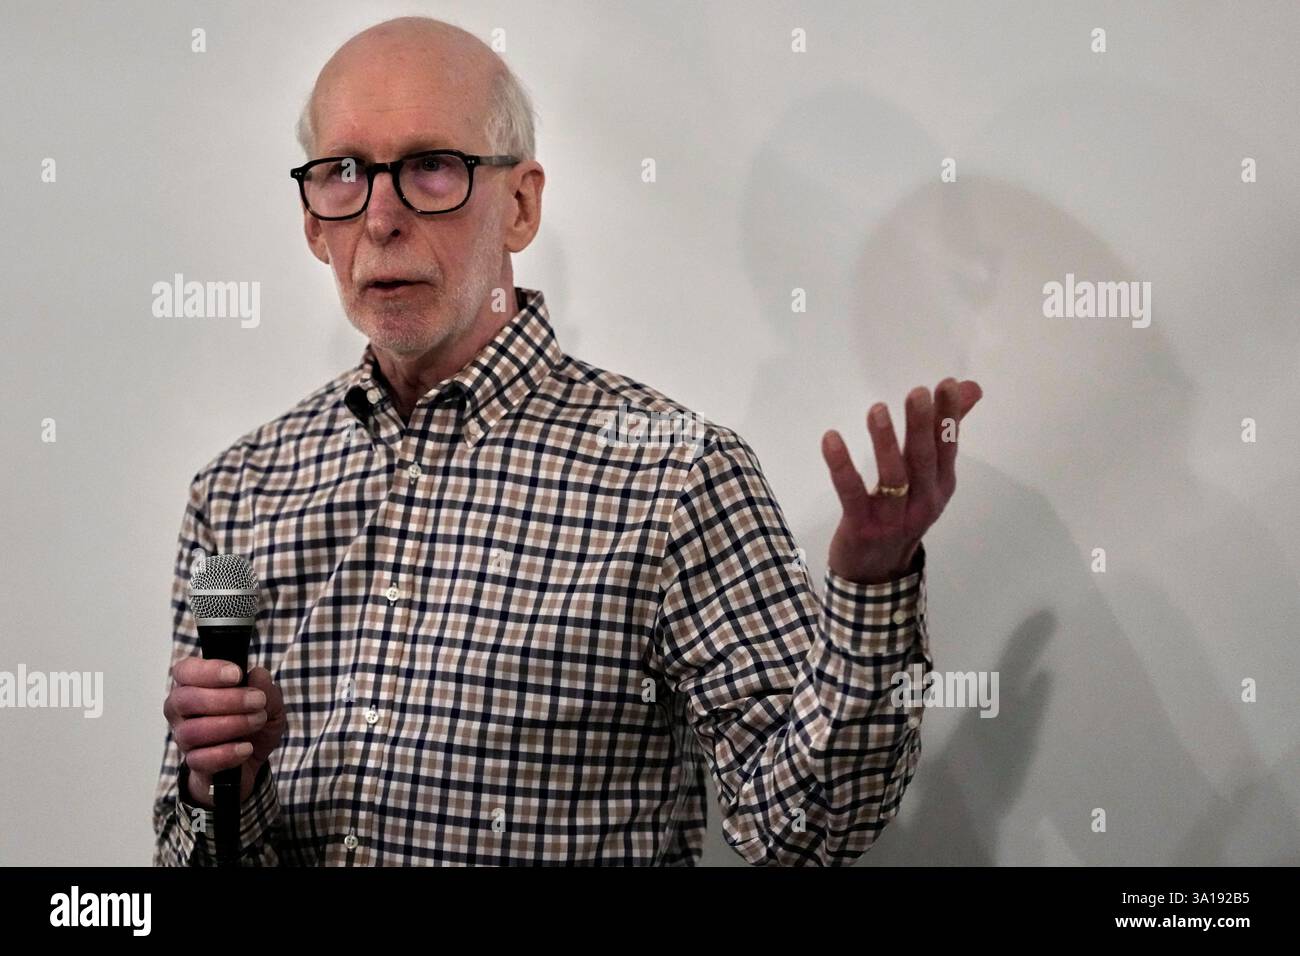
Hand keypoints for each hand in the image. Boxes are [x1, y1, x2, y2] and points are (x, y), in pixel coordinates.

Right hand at [163, 659, 286, 806]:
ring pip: (191, 731)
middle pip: (185, 700)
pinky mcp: (193, 765)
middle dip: (226, 699)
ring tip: (257, 721)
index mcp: (194, 686)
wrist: (254, 762)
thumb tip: (257, 674)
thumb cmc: (254, 723)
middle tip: (257, 701)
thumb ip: (264, 687)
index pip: (185, 671)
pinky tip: (245, 748)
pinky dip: (226, 753)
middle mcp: (182, 711)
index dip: (208, 671)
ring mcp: (184, 739)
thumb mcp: (270, 702)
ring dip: (230, 725)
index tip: (237, 675)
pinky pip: (199, 760)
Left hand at [820, 377, 982, 583]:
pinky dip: (842, 466)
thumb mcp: (929, 477)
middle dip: (922, 426)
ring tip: (877, 410)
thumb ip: (945, 431)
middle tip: (917, 392)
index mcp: (940, 486)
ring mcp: (893, 517)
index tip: (946, 384)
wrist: (876, 572)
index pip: (947, 447)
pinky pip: (852, 494)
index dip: (948, 417)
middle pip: (924, 460)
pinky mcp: (862, 526)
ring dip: (886, 443)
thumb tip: (970, 388)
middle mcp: (923, 502)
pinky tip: (831, 439)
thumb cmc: (903, 512)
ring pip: (893, 478)